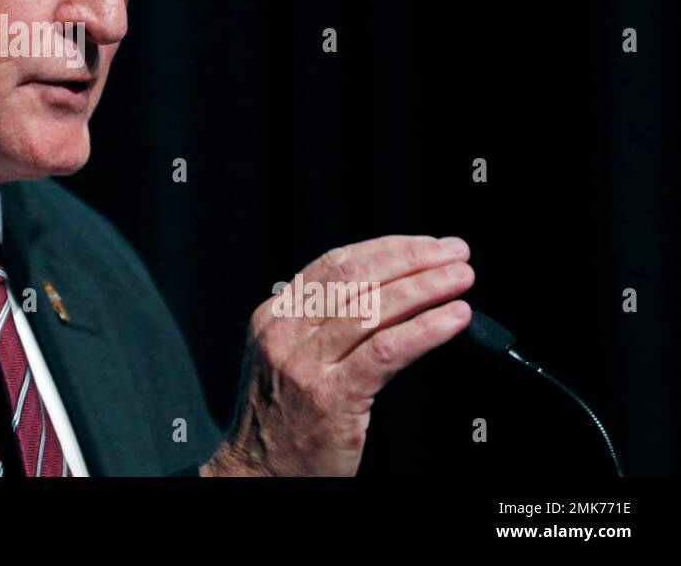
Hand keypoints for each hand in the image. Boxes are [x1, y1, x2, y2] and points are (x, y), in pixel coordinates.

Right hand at [201, 235, 473, 476]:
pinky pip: (386, 351)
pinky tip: (452, 319)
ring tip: (461, 279)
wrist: (256, 474)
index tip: (426, 244)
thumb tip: (385, 293)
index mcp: (274, 316)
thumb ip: (319, 326)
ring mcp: (305, 365)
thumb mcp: (285, 359)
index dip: (388, 248)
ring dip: (426, 287)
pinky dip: (426, 330)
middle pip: (356, 276)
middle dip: (412, 258)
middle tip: (454, 252)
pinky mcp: (331, 397)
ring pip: (373, 308)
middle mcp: (285, 333)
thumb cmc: (280, 421)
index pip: (335, 263)